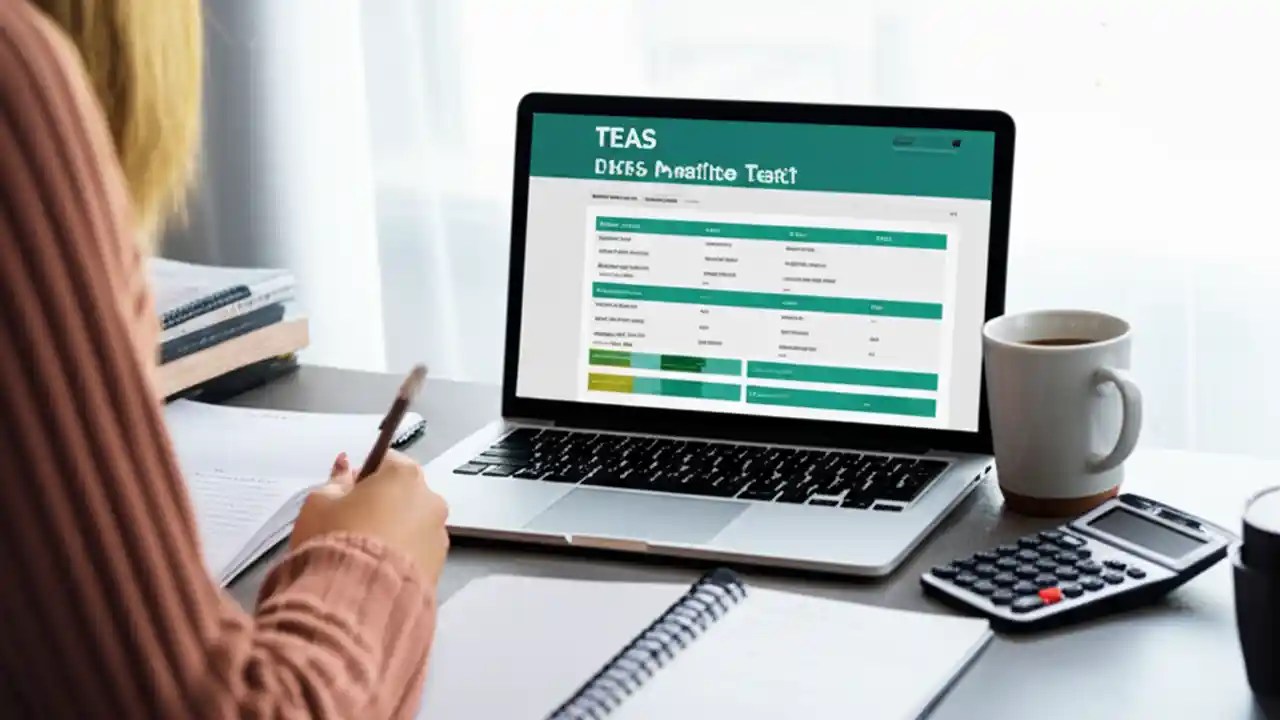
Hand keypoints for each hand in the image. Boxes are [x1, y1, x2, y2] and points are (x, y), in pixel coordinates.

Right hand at [292, 450, 448, 585]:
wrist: (355, 602)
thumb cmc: (334, 540)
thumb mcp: (319, 503)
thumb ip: (336, 481)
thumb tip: (346, 466)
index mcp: (405, 475)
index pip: (385, 461)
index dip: (362, 477)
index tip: (345, 498)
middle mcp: (431, 500)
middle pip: (404, 493)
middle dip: (382, 504)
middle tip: (351, 528)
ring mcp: (439, 535)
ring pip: (413, 525)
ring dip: (394, 532)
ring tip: (363, 556)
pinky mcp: (440, 568)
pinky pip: (416, 554)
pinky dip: (401, 558)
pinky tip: (377, 574)